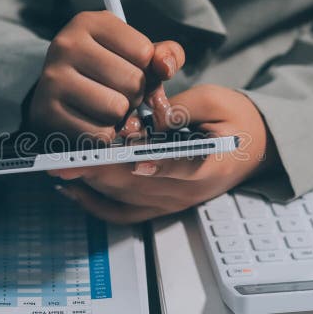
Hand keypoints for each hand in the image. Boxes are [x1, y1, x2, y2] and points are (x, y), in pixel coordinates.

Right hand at [27, 11, 184, 140]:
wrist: (57, 96)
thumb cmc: (103, 72)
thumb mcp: (134, 53)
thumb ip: (165, 55)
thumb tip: (165, 67)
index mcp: (89, 23)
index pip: (144, 52)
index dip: (145, 69)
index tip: (128, 69)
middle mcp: (66, 45)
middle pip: (132, 81)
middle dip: (133, 95)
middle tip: (117, 93)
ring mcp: (53, 78)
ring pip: (116, 108)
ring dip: (118, 116)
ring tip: (104, 107)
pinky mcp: (47, 111)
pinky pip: (98, 133)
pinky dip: (103, 134)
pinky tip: (91, 121)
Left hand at [51, 85, 278, 222]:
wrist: (252, 149)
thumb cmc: (233, 120)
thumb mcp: (217, 100)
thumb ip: (184, 107)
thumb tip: (153, 116)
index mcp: (210, 164)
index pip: (181, 167)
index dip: (156, 164)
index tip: (134, 158)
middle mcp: (187, 192)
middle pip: (137, 183)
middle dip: (99, 168)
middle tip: (66, 158)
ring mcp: (172, 203)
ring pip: (123, 197)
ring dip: (91, 181)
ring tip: (60, 166)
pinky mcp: (160, 208)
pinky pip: (122, 213)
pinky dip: (95, 204)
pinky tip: (72, 189)